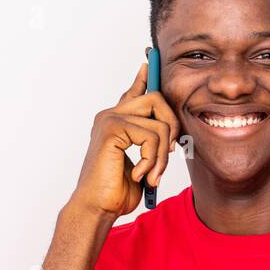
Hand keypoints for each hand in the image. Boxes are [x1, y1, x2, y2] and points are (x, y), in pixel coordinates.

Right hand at [71, 57, 180, 217]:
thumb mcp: (141, 163)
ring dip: (163, 155)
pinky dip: (152, 160)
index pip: (135, 92)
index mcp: (117, 122)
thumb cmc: (117, 191)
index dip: (145, 76)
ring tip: (152, 175)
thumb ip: (149, 144)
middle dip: (172, 127)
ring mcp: (110, 120)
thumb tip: (168, 133)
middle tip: (169, 155)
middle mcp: (111, 115)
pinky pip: (152, 136)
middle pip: (157, 99)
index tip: (149, 61)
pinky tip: (140, 175)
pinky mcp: (112, 129)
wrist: (97, 207)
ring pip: (160, 123)